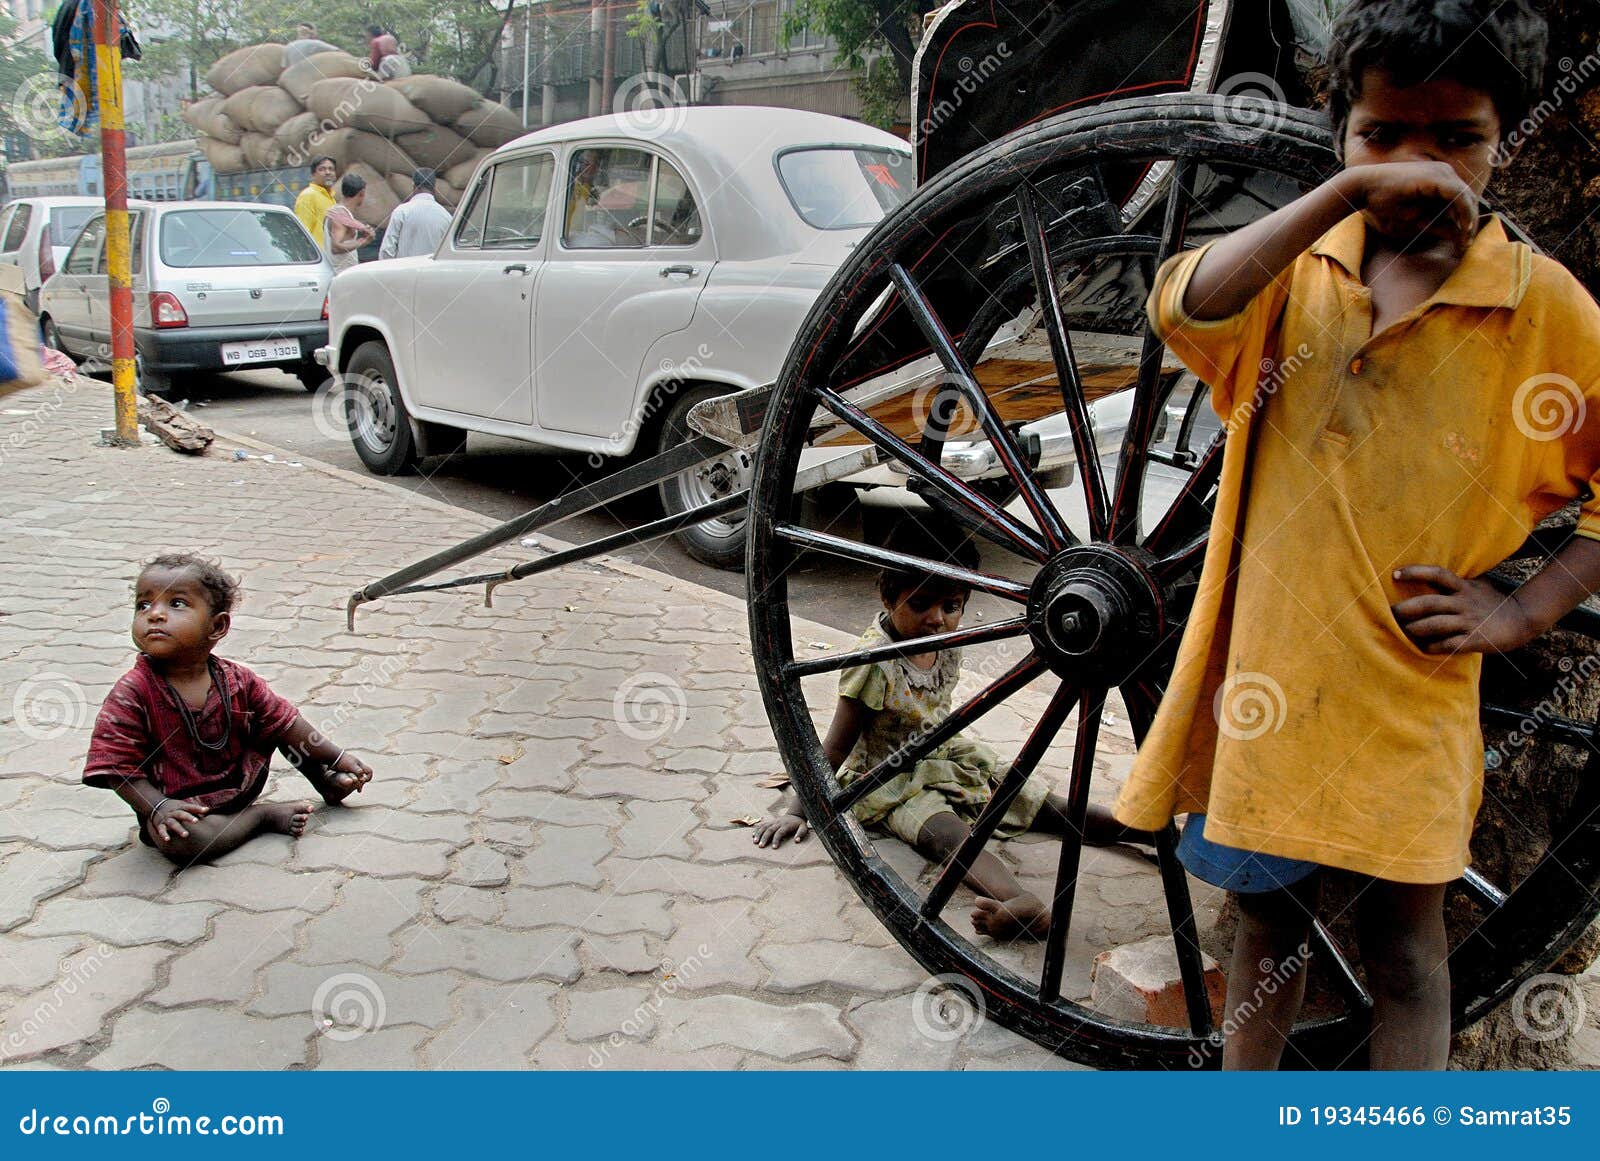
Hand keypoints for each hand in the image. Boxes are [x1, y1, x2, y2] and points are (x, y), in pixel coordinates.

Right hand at [151, 797, 207, 841]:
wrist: (156, 806)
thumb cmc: (176, 808)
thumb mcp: (184, 806)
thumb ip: (194, 810)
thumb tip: (208, 812)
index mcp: (181, 807)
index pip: (190, 807)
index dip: (198, 808)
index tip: (206, 810)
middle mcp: (174, 812)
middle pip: (181, 814)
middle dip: (188, 818)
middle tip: (196, 821)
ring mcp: (167, 819)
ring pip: (173, 823)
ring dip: (179, 829)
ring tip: (186, 835)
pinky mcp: (160, 825)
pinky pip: (161, 830)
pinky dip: (164, 834)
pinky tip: (167, 839)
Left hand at [330, 751, 372, 792]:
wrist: (332, 757)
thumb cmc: (342, 761)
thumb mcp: (351, 766)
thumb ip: (358, 772)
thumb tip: (363, 779)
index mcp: (359, 764)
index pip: (369, 772)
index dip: (368, 778)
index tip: (362, 782)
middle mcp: (357, 766)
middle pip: (364, 775)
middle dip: (362, 783)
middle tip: (359, 790)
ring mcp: (351, 768)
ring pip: (357, 777)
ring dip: (357, 783)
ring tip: (354, 790)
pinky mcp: (346, 770)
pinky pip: (351, 777)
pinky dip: (351, 783)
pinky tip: (347, 786)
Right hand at [753, 812, 808, 847]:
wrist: (795, 814)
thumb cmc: (799, 824)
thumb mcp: (804, 828)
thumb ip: (801, 834)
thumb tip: (797, 841)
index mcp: (786, 825)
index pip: (780, 832)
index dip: (776, 840)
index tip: (774, 848)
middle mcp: (778, 823)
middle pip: (769, 830)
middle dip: (764, 838)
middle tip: (761, 846)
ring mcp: (773, 821)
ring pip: (764, 827)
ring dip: (758, 834)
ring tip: (754, 842)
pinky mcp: (770, 822)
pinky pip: (762, 825)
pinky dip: (757, 829)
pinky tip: (753, 835)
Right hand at [1341, 161, 1476, 250]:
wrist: (1363, 188)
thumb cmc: (1383, 203)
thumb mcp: (1415, 218)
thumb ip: (1436, 224)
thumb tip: (1457, 235)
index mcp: (1439, 178)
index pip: (1461, 199)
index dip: (1466, 220)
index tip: (1464, 240)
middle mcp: (1444, 172)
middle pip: (1468, 198)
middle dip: (1471, 222)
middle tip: (1467, 244)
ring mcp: (1441, 172)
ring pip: (1467, 197)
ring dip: (1469, 220)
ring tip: (1465, 241)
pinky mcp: (1437, 177)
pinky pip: (1459, 196)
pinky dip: (1464, 212)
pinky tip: (1465, 228)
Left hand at [1392, 565, 1537, 654]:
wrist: (1522, 619)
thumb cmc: (1492, 602)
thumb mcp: (1475, 587)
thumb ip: (1454, 584)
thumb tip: (1426, 576)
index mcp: (1463, 588)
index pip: (1437, 574)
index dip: (1416, 572)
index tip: (1395, 573)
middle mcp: (1464, 603)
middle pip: (1430, 602)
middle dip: (1406, 608)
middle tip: (1390, 613)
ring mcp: (1469, 622)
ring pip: (1435, 625)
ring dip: (1415, 629)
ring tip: (1402, 631)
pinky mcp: (1474, 640)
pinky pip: (1448, 645)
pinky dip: (1433, 647)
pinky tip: (1424, 648)